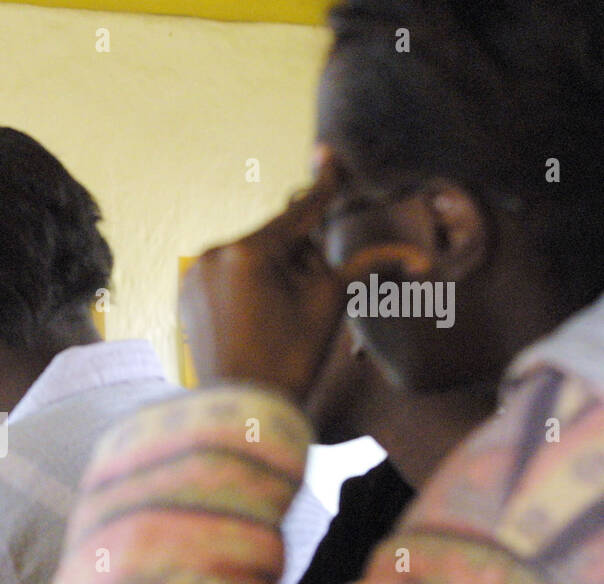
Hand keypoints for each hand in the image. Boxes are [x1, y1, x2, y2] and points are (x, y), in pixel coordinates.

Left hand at [179, 161, 347, 404]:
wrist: (240, 408)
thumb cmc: (288, 357)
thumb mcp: (329, 304)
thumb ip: (366, 266)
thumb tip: (420, 258)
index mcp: (248, 250)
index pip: (298, 212)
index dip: (321, 187)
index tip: (326, 154)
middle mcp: (214, 254)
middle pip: (274, 240)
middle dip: (299, 258)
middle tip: (308, 298)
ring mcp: (194, 275)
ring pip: (250, 260)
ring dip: (274, 274)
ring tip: (281, 318)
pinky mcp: (184, 295)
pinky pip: (226, 278)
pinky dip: (248, 288)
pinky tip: (258, 320)